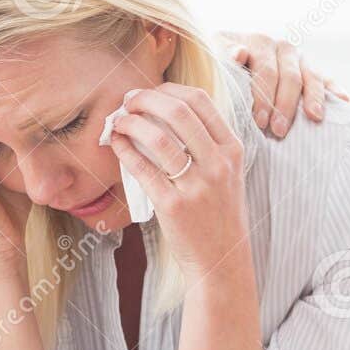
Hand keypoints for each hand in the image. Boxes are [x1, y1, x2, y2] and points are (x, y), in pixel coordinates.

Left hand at [108, 83, 250, 279]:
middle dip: (145, 99)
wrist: (221, 260)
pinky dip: (124, 149)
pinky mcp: (173, 205)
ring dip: (130, 122)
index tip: (149, 92)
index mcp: (232, 150)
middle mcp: (218, 164)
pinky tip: (116, 143)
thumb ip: (207, 143)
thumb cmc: (218, 214)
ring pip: (158, 137)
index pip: (200, 100)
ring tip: (118, 121)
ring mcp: (197, 185)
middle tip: (127, 101)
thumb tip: (166, 111)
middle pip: (177, 111)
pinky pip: (142, 167)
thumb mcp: (226, 173)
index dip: (168, 89)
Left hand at [221, 31, 348, 137]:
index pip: (266, 71)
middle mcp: (282, 47)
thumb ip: (223, 56)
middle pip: (290, 77)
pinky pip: (326, 79)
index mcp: (259, 42)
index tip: (259, 121)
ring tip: (314, 118)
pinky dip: (335, 89)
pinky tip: (345, 101)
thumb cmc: (218, 65)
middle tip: (279, 131)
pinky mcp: (311, 69)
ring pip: (311, 78)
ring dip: (313, 99)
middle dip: (285, 106)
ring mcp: (298, 58)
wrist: (226, 59)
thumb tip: (239, 54)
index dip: (264, 97)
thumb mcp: (215, 58)